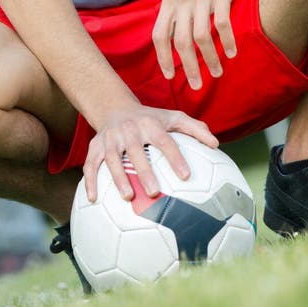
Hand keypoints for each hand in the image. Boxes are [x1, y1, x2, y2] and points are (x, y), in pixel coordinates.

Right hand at [83, 104, 218, 201]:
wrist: (115, 107)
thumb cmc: (151, 119)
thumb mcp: (173, 117)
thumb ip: (195, 129)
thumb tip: (217, 144)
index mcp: (150, 123)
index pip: (164, 140)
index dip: (175, 157)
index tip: (186, 176)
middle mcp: (129, 129)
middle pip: (136, 151)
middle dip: (144, 171)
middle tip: (154, 192)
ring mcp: (110, 138)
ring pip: (112, 158)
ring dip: (118, 177)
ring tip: (128, 197)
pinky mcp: (95, 146)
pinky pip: (90, 164)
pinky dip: (90, 180)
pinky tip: (93, 199)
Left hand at [153, 0, 239, 89]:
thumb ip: (176, 6)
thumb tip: (174, 30)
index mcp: (170, 1)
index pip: (160, 36)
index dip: (163, 58)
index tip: (171, 76)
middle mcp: (182, 1)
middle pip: (181, 43)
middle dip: (188, 68)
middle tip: (197, 85)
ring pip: (202, 37)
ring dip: (210, 59)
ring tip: (218, 72)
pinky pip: (223, 23)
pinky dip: (227, 41)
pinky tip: (233, 52)